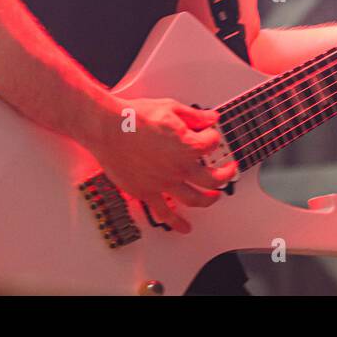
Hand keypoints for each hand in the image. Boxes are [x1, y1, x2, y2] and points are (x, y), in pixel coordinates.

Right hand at [83, 97, 238, 233]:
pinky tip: (184, 227)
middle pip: (213, 178)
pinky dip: (176, 222)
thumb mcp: (171, 108)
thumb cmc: (134, 118)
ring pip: (194, 199)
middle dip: (225, 174)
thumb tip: (212, 118)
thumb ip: (195, 116)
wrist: (107, 128)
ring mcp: (164, 183)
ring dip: (209, 200)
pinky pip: (164, 212)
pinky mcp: (146, 192)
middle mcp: (179, 168)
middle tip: (229, 170)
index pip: (212, 144)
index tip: (209, 134)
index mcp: (188, 146)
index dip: (213, 137)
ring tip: (214, 197)